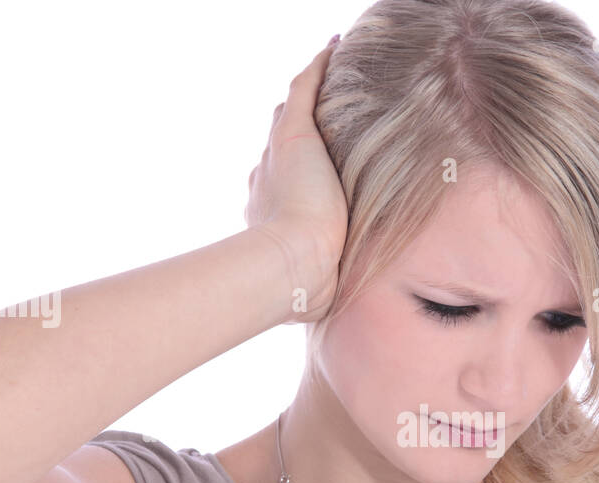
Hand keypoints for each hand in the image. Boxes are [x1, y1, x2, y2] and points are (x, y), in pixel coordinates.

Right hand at [243, 37, 346, 323]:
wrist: (291, 267)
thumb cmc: (302, 289)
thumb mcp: (312, 291)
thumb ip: (318, 293)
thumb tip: (323, 318)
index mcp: (266, 215)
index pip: (274, 186)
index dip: (284, 178)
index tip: (299, 180)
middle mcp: (264, 180)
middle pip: (275, 149)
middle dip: (287, 138)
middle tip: (305, 125)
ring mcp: (277, 156)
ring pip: (290, 117)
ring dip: (302, 100)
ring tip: (321, 79)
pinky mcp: (293, 136)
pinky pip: (305, 89)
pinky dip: (317, 68)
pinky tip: (334, 48)